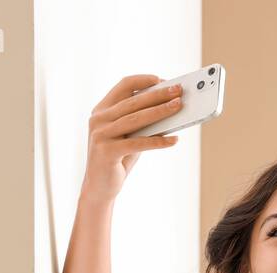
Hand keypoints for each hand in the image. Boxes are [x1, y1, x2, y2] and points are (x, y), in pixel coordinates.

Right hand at [81, 74, 181, 203]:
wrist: (100, 188)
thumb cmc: (117, 159)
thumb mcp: (129, 136)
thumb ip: (142, 122)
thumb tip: (170, 108)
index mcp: (101, 110)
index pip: (123, 86)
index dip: (144, 80)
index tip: (164, 80)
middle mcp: (98, 120)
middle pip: (133, 101)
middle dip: (158, 94)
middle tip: (179, 90)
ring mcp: (100, 135)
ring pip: (135, 119)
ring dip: (160, 111)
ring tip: (178, 107)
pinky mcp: (106, 152)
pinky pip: (137, 144)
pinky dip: (158, 141)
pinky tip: (174, 140)